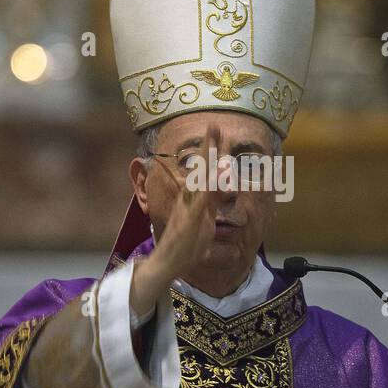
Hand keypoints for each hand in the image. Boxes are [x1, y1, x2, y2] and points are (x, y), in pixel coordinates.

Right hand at [129, 128, 225, 315]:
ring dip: (208, 157)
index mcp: (194, 198)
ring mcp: (189, 206)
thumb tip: (220, 194)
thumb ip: (212, 207)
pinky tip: (216, 173)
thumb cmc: (186, 247)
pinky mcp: (191, 218)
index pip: (206, 171)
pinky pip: (202, 199)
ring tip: (214, 136)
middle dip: (209, 146)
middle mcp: (190, 197)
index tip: (216, 131)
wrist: (167, 263)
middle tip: (215, 124)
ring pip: (202, 178)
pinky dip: (209, 185)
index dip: (211, 151)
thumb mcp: (206, 224)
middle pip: (202, 168)